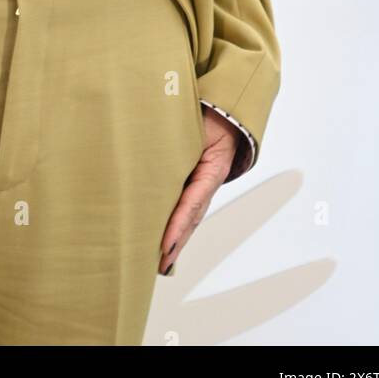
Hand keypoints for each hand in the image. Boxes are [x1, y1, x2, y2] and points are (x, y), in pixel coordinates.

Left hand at [158, 106, 243, 274]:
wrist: (224, 113)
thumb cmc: (209, 117)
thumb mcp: (199, 127)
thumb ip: (180, 138)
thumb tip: (154, 143)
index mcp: (211, 169)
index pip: (192, 201)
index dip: (179, 224)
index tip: (166, 244)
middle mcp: (208, 181)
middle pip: (192, 217)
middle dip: (178, 241)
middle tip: (162, 264)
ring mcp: (204, 183)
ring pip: (190, 216)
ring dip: (178, 238)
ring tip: (163, 262)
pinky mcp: (197, 181)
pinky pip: (187, 205)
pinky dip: (179, 224)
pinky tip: (168, 238)